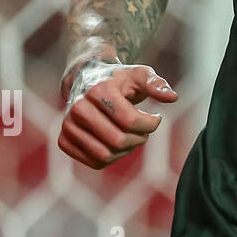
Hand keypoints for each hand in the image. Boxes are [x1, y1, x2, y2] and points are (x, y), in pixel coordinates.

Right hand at [57, 56, 178, 168]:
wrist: (87, 80)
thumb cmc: (119, 79)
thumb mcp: (140, 74)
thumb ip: (157, 84)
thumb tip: (172, 97)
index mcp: (98, 90)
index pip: (130, 121)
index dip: (151, 124)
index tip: (156, 117)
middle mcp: (78, 108)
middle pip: (118, 141)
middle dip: (140, 138)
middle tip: (144, 129)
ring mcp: (67, 126)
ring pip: (105, 155)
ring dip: (127, 150)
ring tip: (133, 135)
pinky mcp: (63, 140)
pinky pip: (94, 162)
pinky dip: (112, 157)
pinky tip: (117, 142)